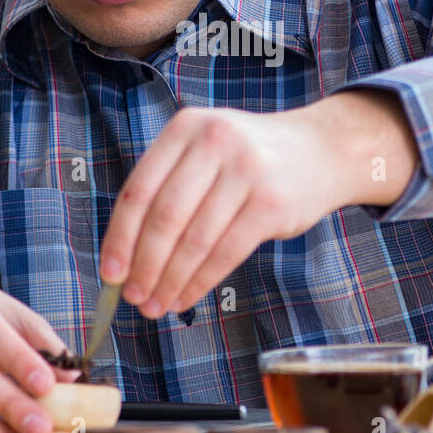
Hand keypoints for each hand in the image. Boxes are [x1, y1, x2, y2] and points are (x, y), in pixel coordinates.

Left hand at [97, 93, 413, 320]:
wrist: (323, 150)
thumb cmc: (250, 159)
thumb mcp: (206, 149)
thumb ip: (168, 186)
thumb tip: (125, 255)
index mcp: (186, 127)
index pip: (139, 190)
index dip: (119, 237)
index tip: (109, 273)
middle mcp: (215, 142)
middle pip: (164, 217)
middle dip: (143, 265)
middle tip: (131, 296)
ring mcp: (246, 171)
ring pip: (194, 240)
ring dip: (170, 281)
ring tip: (155, 305)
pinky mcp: (271, 203)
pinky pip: (225, 253)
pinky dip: (200, 282)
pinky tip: (186, 298)